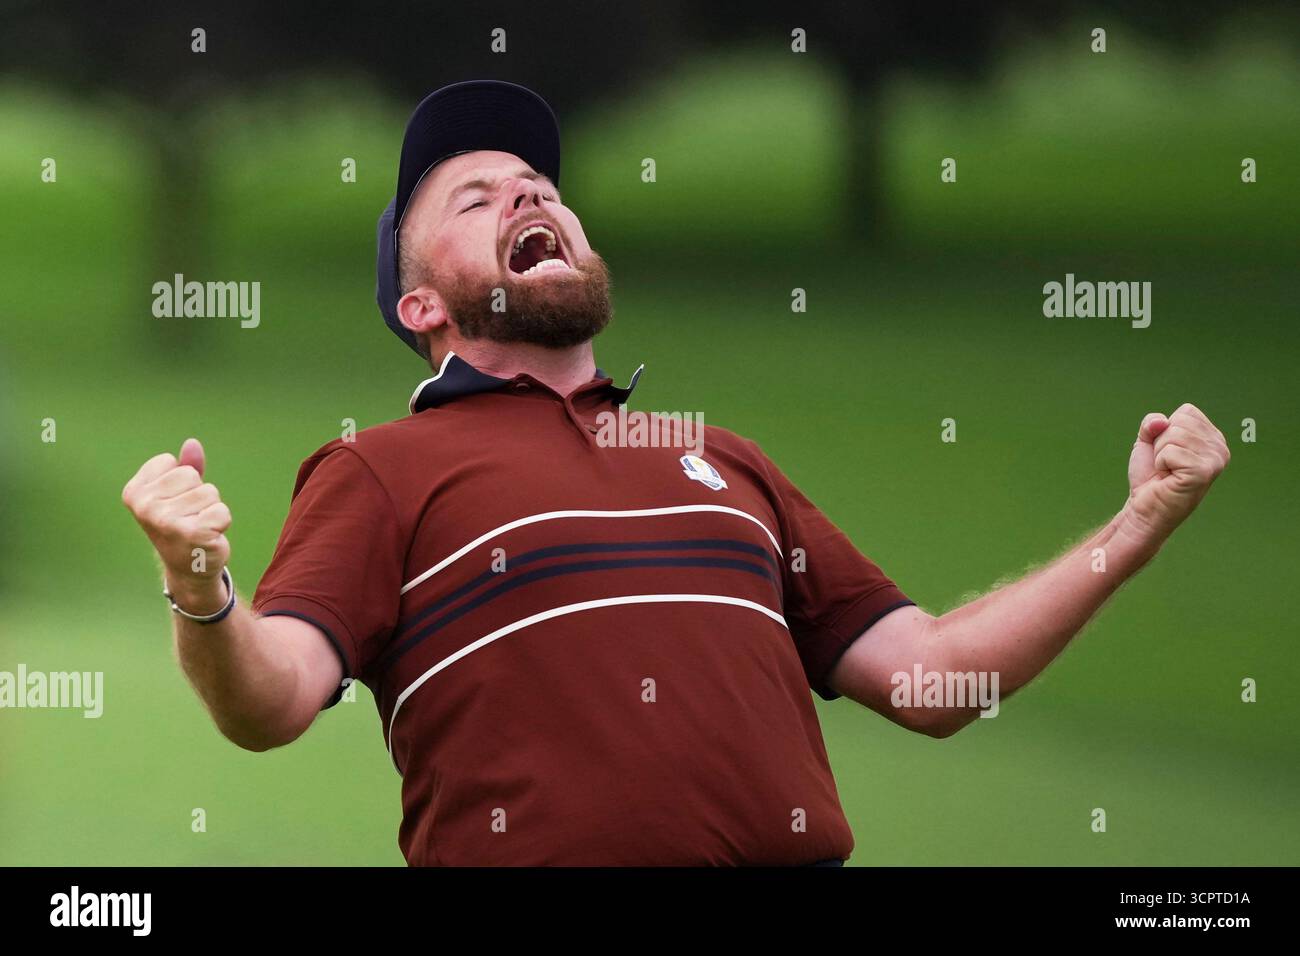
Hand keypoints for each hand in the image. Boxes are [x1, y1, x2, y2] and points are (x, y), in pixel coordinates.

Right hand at [122, 438, 231, 612]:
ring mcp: (167, 521)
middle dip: (198, 494)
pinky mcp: (193, 534)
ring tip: (198, 526)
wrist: (188, 568)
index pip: (172, 463)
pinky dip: (222, 523)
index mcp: (135, 492)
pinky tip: (208, 536)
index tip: (173, 504)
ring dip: (211, 509)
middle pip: (192, 475)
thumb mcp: (178, 493)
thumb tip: (192, 443)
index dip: (181, 481)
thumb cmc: (182, 525)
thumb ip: (184, 466)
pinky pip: (222, 511)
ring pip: (210, 492)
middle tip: (189, 517)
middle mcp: (146, 507)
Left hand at [1124, 403, 1229, 542]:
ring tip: (1168, 471)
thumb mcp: (1148, 441)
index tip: (1168, 452)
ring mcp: (1215, 460)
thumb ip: (1152, 423)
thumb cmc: (1150, 475)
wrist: (1145, 507)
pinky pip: (1170, 451)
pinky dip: (1161, 463)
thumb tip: (1161, 421)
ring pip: (1173, 435)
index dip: (1166, 430)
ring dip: (1160, 454)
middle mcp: (1220, 447)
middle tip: (1166, 464)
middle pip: (1179, 422)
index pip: (1186, 412)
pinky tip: (1168, 478)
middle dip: (1161, 442)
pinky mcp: (1203, 471)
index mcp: (1212, 437)